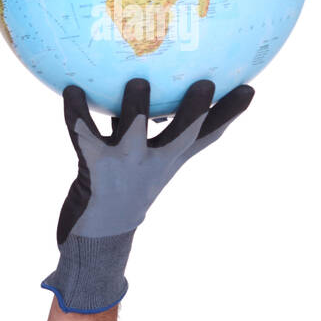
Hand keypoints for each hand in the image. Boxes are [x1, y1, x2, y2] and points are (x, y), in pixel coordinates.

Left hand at [42, 77, 253, 312]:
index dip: (227, 114)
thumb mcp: (149, 169)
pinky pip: (83, 134)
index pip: (205, 136)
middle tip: (205, 85)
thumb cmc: (122, 194)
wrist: (98, 237)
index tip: (249, 89)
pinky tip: (72, 89)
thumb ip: (157, 138)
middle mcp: (152, 164)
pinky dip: (76, 112)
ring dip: (134, 108)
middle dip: (194, 112)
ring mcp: (124, 166)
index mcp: (168, 161)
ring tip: (138, 83)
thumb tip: (153, 95)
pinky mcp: (94, 167)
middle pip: (181, 135)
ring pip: (132, 132)